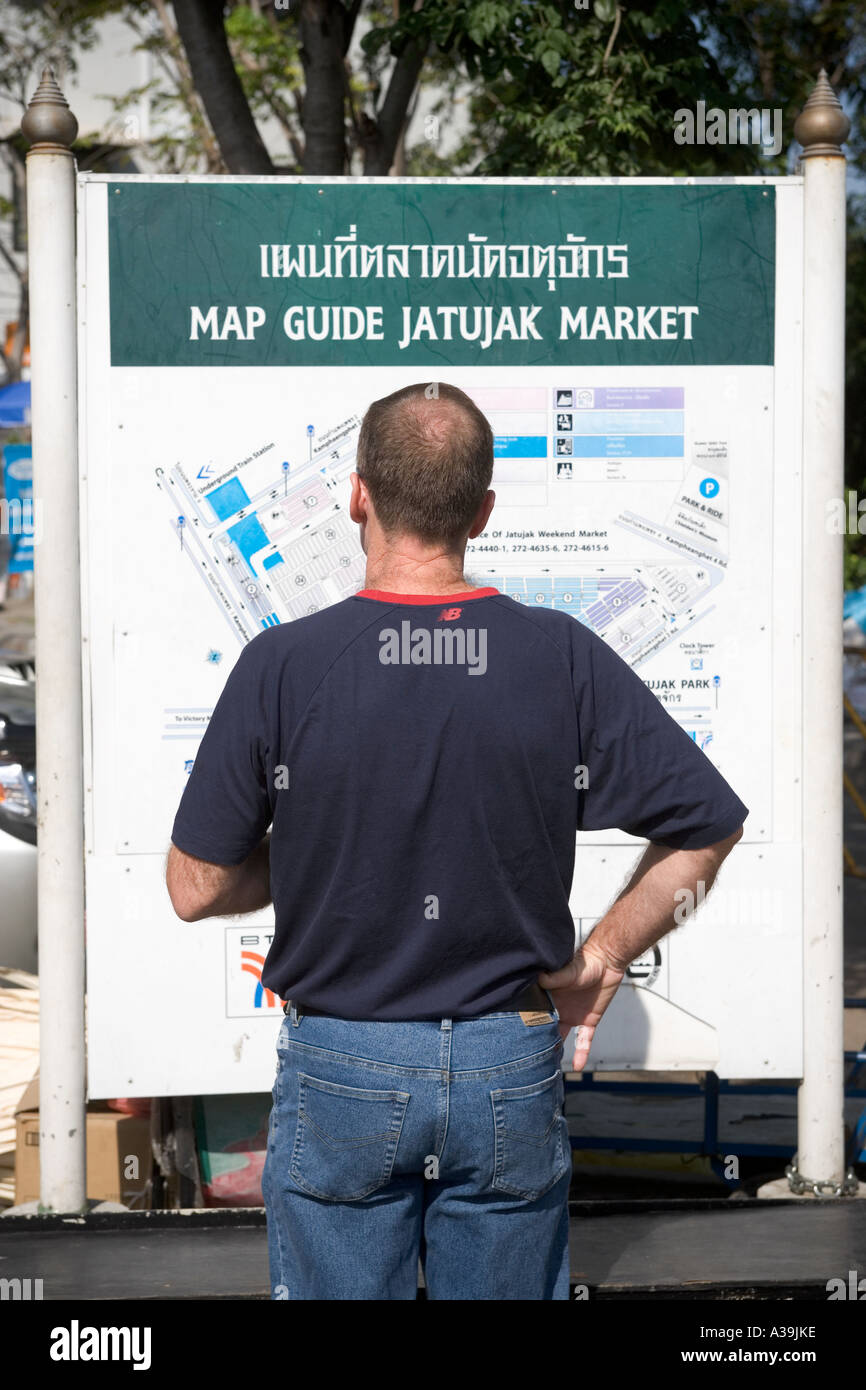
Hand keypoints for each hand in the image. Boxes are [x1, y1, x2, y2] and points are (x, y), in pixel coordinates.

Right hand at [538, 945, 625, 1070]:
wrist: (608, 962)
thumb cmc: (585, 962)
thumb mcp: (568, 971)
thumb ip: (554, 977)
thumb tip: (539, 979)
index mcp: (548, 996)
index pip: (534, 1013)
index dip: (526, 1024)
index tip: (515, 1037)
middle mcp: (558, 1008)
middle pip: (544, 1028)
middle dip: (537, 1042)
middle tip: (526, 1059)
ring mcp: (572, 1016)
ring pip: (561, 1038)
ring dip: (556, 1051)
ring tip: (547, 1068)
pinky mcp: (588, 1021)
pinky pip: (584, 1040)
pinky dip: (581, 1053)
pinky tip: (577, 1066)